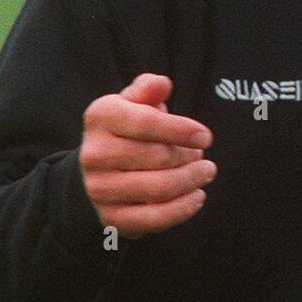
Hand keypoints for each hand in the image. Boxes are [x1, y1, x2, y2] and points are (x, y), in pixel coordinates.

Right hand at [79, 73, 215, 238]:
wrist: (94, 173)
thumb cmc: (125, 131)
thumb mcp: (131, 103)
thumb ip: (147, 90)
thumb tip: (162, 83)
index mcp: (101, 117)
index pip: (147, 122)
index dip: (182, 130)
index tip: (206, 137)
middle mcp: (94, 154)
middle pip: (158, 157)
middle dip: (189, 157)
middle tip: (202, 157)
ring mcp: (100, 189)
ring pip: (159, 188)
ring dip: (191, 180)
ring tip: (205, 172)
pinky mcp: (110, 218)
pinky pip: (155, 218)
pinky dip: (183, 208)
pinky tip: (197, 196)